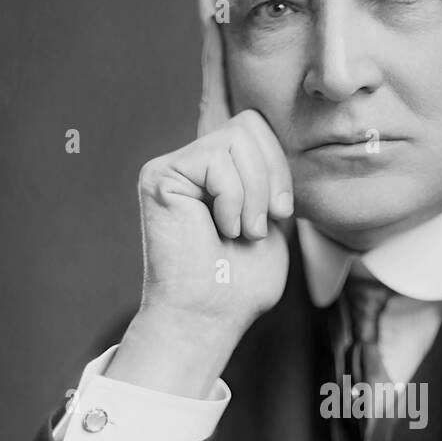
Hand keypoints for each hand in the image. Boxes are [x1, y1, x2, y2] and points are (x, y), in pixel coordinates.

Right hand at [135, 107, 293, 335]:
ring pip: (237, 137)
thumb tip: (280, 138)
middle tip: (260, 226)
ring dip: (253, 194)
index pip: (258, 128)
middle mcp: (193, 163)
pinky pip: (216, 159)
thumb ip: (270, 178)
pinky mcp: (160, 175)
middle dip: (271, 176)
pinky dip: (232, 199)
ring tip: (241, 232)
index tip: (282, 212)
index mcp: (219, 172)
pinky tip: (221, 230)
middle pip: (251, 123)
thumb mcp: (272, 220)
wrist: (210, 317)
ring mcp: (174, 166)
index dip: (279, 165)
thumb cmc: (241, 284)